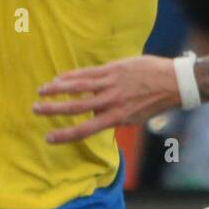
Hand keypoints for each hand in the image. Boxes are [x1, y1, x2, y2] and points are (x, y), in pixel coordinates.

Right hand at [33, 56, 179, 143]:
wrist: (173, 83)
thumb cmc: (156, 101)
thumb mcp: (136, 116)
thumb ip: (116, 117)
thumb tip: (96, 115)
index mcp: (118, 118)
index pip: (86, 129)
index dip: (65, 135)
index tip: (49, 138)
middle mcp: (111, 103)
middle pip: (75, 108)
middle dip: (53, 110)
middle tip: (35, 110)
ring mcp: (110, 85)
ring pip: (77, 88)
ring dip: (56, 89)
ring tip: (40, 92)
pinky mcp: (112, 70)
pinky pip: (86, 73)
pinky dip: (71, 76)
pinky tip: (59, 78)